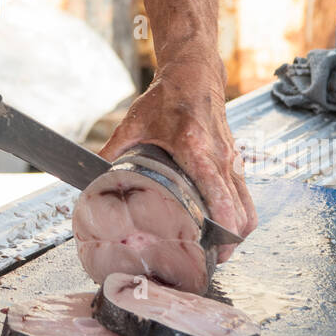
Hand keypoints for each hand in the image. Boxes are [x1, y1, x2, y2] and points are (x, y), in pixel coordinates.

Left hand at [100, 61, 256, 261]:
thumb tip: (86, 178)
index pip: (219, 195)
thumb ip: (112, 151)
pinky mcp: (237, 161)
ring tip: (216, 251)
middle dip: (229, 242)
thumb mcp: (134, 123)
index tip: (209, 250)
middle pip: (240, 212)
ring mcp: (233, 160)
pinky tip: (222, 228)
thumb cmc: (167, 97)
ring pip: (249, 208)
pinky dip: (239, 216)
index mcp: (196, 148)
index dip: (220, 227)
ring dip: (237, 232)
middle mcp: (221, 157)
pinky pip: (246, 196)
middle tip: (208, 262)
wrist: (194, 73)